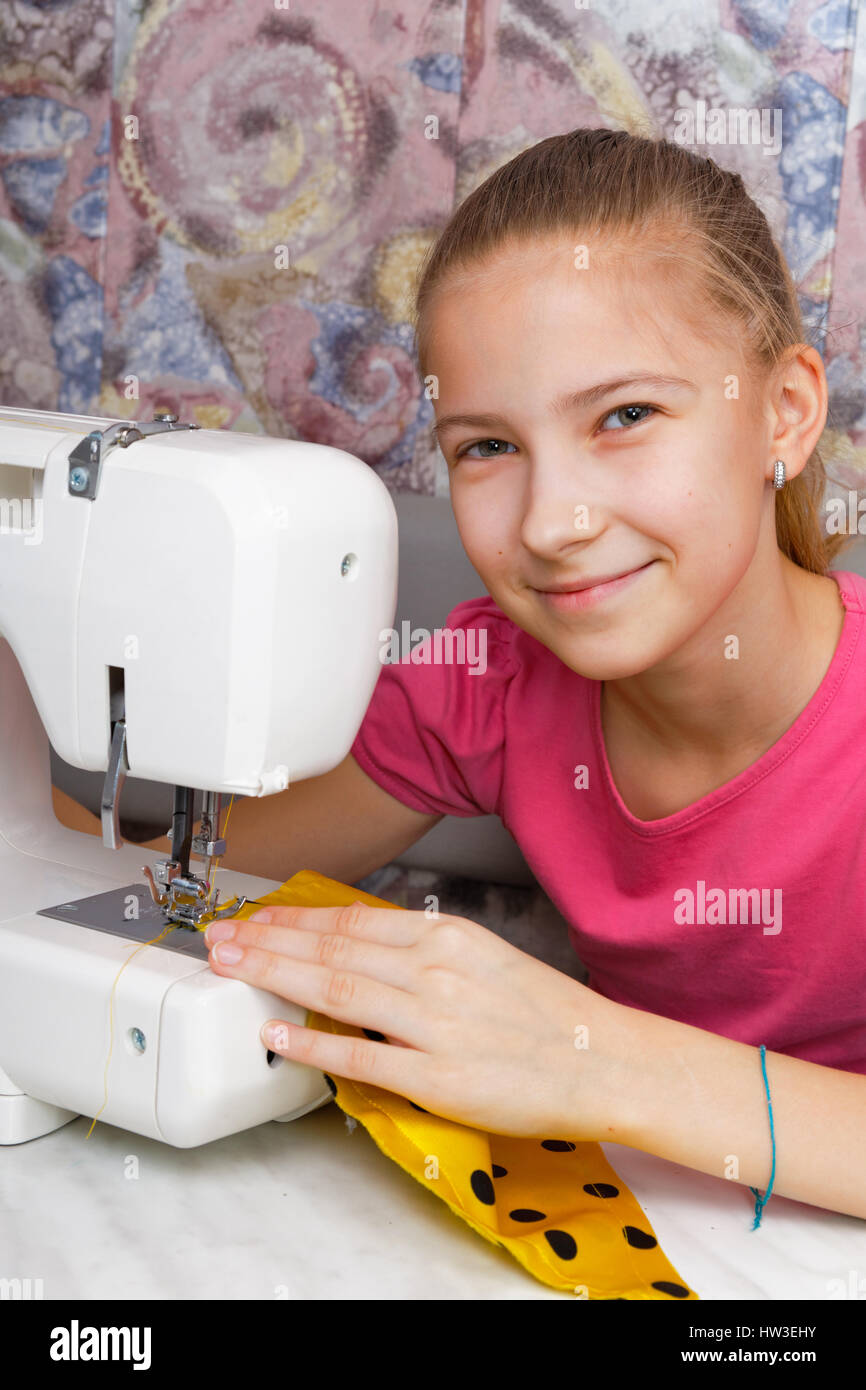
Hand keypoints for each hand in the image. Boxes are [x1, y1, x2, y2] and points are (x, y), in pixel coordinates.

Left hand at [204, 901, 641, 1139]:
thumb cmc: (547, 1013)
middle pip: (331, 947)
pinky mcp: (437, 1074)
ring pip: (335, 988)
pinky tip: (277, 1035)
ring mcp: (434, 1022)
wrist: (603, 1059)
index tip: (255, 917)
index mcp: (447, 937)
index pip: (351, 921)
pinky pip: (360, 1056)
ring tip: (232, 970)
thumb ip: (422, 951)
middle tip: (219, 938)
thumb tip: (360, 945)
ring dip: (274, 975)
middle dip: (266, 940)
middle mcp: (435, 970)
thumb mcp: (484, 957)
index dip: (293, 918)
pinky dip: (313, 1044)